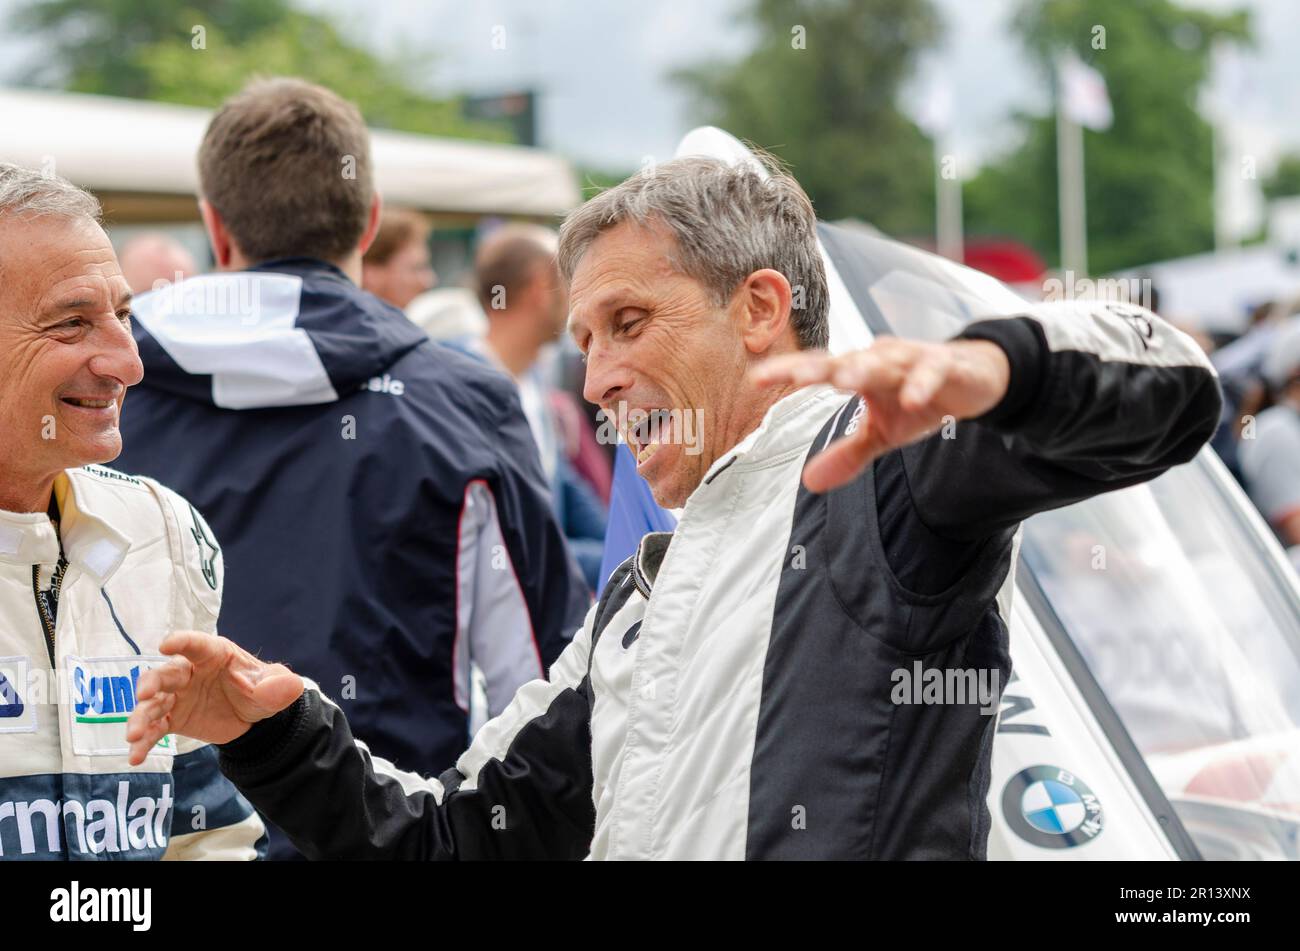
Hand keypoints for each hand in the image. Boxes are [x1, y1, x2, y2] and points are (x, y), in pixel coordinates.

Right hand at [125, 631, 303, 765]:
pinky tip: (135, 757)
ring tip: (134, 735)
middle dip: (151, 682)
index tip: (166, 644)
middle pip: (165, 674)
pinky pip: (155, 729)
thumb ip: (279, 685)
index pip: (196, 645)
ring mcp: (178, 696)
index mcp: (214, 655)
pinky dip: (144, 742)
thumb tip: (290, 685)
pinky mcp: (172, 718)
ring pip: (153, 703)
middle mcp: (189, 673)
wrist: (252, 717)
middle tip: (143, 694)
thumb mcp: (273, 686)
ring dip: (140, 717)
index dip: (182, 642)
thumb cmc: (259, 688)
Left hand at [751, 338, 1009, 492]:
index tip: (756, 380)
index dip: (788, 372)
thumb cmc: (918, 396)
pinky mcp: (946, 366)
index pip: (818, 370)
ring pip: (886, 361)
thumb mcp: (882, 433)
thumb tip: (809, 482)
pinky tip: (913, 400)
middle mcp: (880, 359)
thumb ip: (847, 453)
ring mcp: (913, 360)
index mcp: (860, 372)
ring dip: (867, 368)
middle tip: (794, 377)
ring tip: (845, 380)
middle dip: (819, 367)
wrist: (976, 377)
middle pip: (845, 361)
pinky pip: (932, 372)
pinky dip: (922, 384)